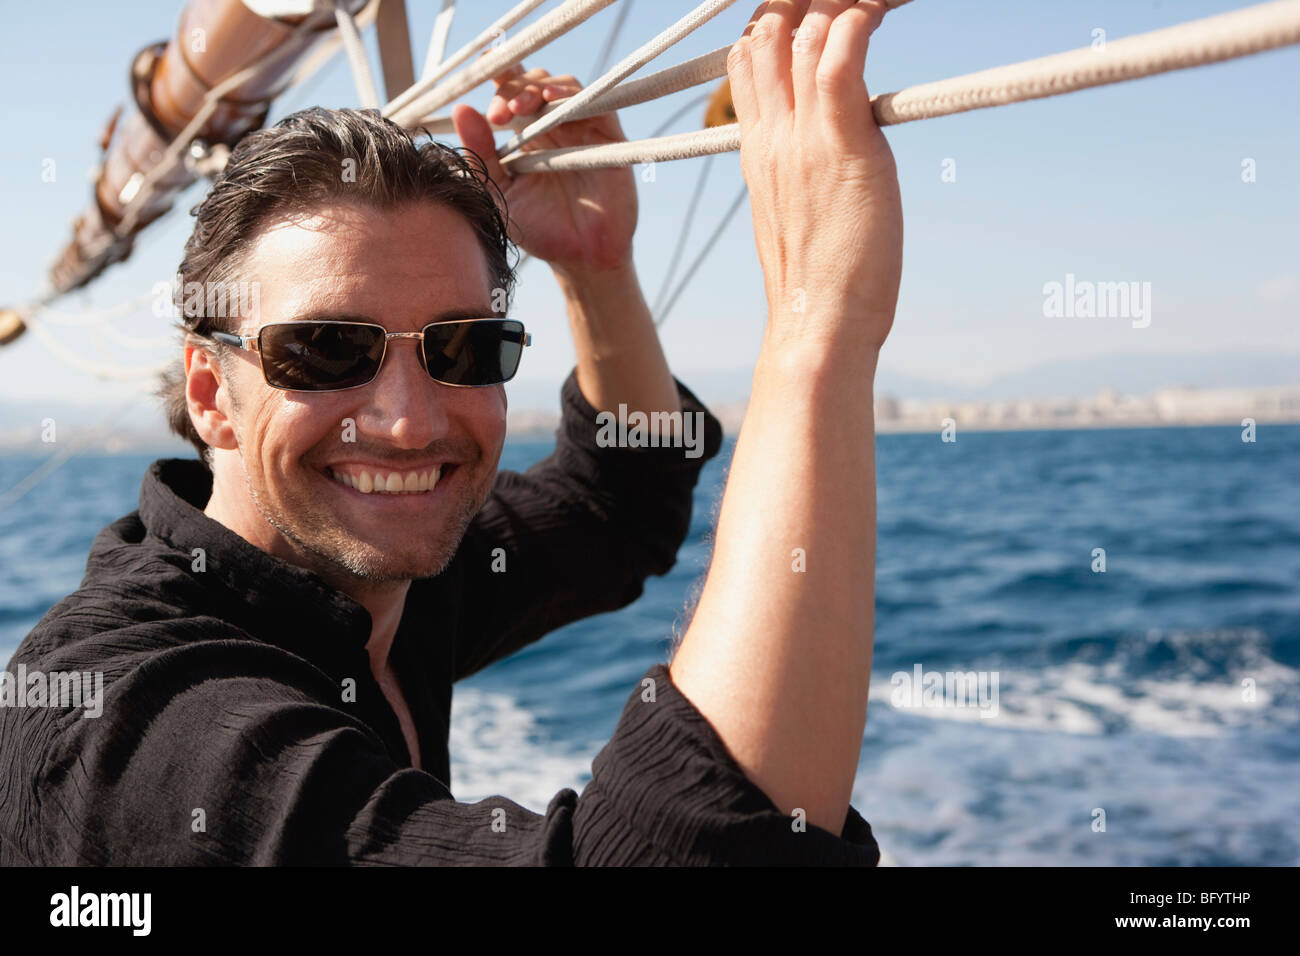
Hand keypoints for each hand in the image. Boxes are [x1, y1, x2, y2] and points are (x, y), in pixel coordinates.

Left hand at [451, 66, 637, 275]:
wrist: (579, 258)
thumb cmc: (538, 227)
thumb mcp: (499, 190)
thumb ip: (480, 153)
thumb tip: (461, 110)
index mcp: (524, 134)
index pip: (510, 92)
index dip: (497, 83)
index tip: (486, 108)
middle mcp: (553, 125)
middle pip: (534, 82)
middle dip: (514, 88)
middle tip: (501, 112)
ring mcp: (582, 129)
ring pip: (562, 85)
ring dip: (538, 88)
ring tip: (520, 108)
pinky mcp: (609, 136)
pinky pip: (595, 102)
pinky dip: (572, 95)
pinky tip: (552, 101)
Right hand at [729, 0, 902, 351]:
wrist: (815, 325)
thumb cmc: (819, 282)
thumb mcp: (795, 214)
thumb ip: (801, 171)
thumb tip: (830, 155)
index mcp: (755, 150)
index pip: (745, 57)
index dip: (773, 19)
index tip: (810, 12)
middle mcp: (769, 135)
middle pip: (764, 30)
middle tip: (841, 0)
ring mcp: (800, 138)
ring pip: (800, 33)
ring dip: (837, 2)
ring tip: (871, 2)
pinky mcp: (840, 145)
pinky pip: (839, 59)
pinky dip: (858, 22)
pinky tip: (878, 14)